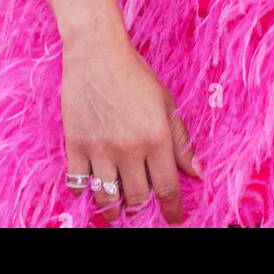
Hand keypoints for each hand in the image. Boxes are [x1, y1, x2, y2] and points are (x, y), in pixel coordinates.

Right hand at [61, 18, 202, 225]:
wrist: (97, 54)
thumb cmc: (135, 74)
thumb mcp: (166, 103)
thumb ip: (181, 141)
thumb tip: (197, 173)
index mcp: (156, 138)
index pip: (167, 188)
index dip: (173, 210)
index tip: (175, 219)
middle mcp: (129, 149)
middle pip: (137, 198)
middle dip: (141, 207)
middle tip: (141, 205)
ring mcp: (100, 150)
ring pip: (108, 198)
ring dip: (114, 209)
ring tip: (117, 209)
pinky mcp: (76, 145)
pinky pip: (78, 182)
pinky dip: (84, 191)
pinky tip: (91, 188)